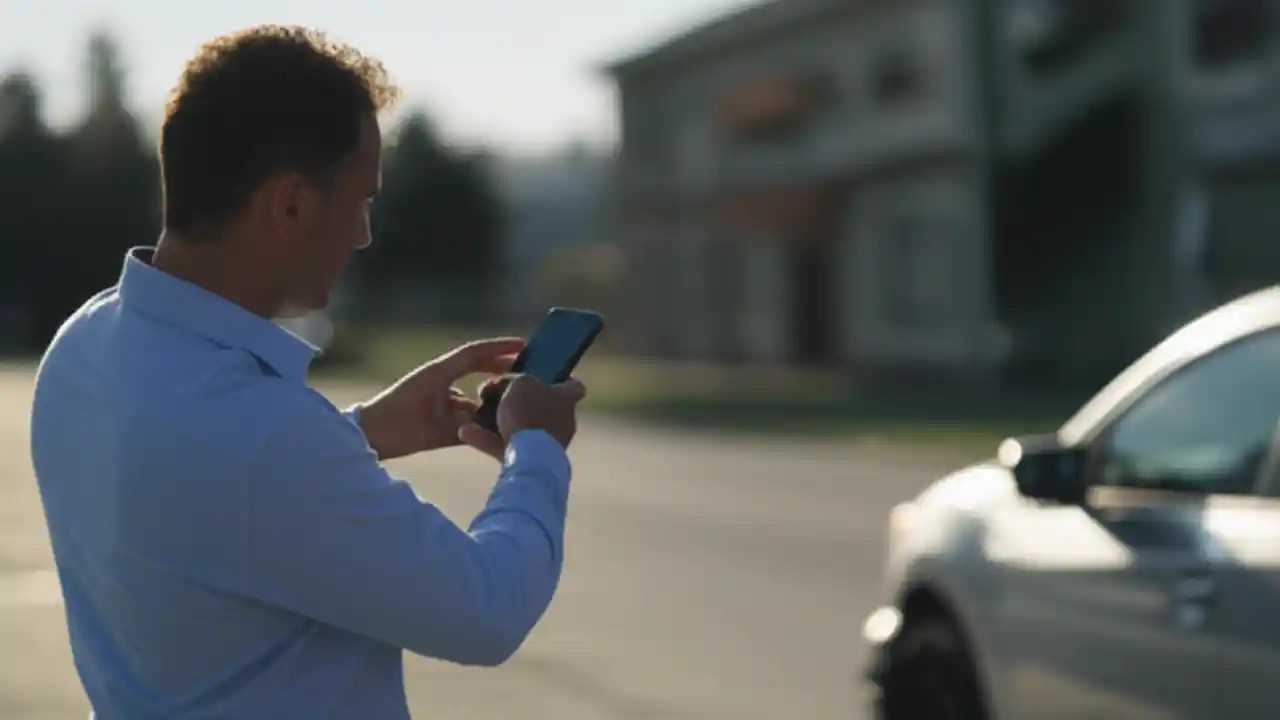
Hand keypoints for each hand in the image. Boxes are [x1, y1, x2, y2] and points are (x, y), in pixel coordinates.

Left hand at [355, 338, 523, 459]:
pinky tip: (495, 427)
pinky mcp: (436, 419)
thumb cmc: (395, 420)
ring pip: (473, 395)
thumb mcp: (432, 418)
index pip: (474, 353)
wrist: (369, 437)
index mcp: (438, 372)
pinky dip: (478, 418)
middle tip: (527, 368)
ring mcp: (439, 400)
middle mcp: (440, 381)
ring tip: (515, 403)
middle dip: (501, 367)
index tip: (522, 344)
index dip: (499, 348)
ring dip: (491, 398)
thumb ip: (462, 419)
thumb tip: (491, 420)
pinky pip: (464, 415)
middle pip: (477, 368)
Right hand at [458, 375, 586, 459]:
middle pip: (542, 407)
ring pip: (521, 428)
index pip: (574, 385)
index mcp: (567, 399)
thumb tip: (505, 385)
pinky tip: (467, 432)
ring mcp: (549, 444)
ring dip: (499, 421)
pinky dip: (489, 440)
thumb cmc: (530, 413)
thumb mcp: (520, 383)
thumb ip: (514, 379)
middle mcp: (563, 422)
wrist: (529, 457)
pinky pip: (507, 446)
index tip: (543, 376)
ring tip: (475, 415)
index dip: (561, 378)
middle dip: (520, 402)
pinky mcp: (532, 461)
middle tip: (496, 395)